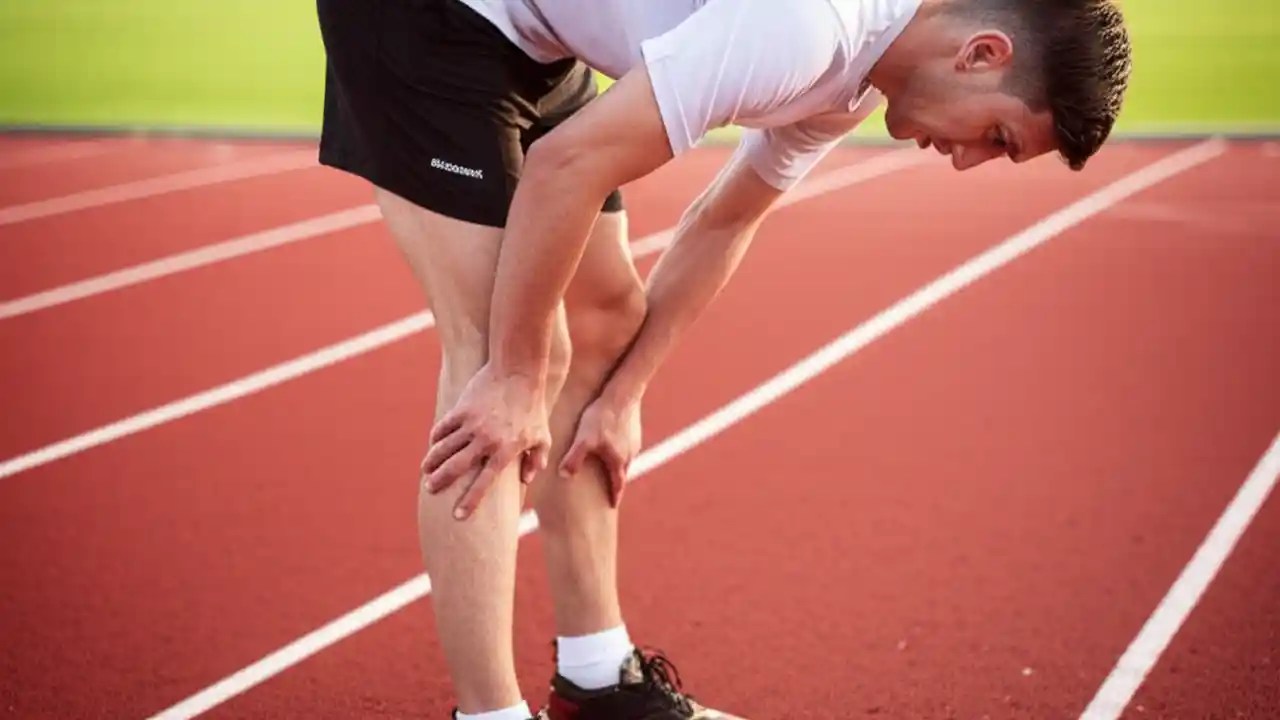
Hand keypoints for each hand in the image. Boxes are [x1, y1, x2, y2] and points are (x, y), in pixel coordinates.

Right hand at [422, 364, 550, 519]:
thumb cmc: (533, 406)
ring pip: (444, 448)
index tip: (458, 515)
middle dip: (440, 481)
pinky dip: (436, 438)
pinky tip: (432, 445)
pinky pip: (444, 427)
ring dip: (432, 462)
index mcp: (505, 451)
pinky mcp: (461, 409)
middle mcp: (485, 440)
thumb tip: (526, 480)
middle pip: (456, 467)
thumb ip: (536, 460)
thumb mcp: (542, 436)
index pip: (484, 483)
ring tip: (426, 472)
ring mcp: (471, 424)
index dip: (470, 501)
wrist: (519, 372)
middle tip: (430, 490)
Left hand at [559, 395, 641, 506]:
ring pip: (625, 458)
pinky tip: (612, 442)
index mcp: (618, 461)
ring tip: (609, 465)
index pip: (617, 485)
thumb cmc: (602, 417)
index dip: (614, 496)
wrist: (623, 393)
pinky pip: (627, 444)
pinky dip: (620, 449)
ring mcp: (635, 441)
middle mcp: (630, 454)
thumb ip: (574, 459)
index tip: (613, 506)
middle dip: (616, 481)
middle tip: (610, 488)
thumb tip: (564, 476)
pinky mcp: (635, 429)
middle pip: (623, 472)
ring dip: (618, 464)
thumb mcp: (584, 440)